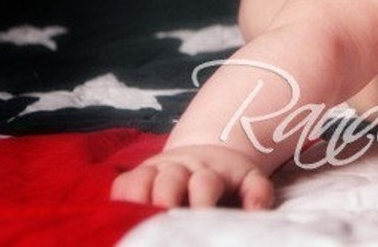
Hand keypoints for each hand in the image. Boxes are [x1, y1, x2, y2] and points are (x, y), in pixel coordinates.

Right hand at [111, 144, 274, 208]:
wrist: (207, 153)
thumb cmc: (229, 178)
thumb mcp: (250, 178)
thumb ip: (258, 192)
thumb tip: (257, 210)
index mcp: (211, 170)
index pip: (204, 184)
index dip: (202, 203)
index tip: (203, 220)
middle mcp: (181, 168)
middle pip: (169, 181)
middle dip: (166, 203)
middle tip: (167, 224)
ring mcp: (157, 170)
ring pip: (141, 181)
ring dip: (138, 201)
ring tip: (138, 224)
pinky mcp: (138, 175)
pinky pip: (122, 184)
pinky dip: (119, 199)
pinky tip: (120, 218)